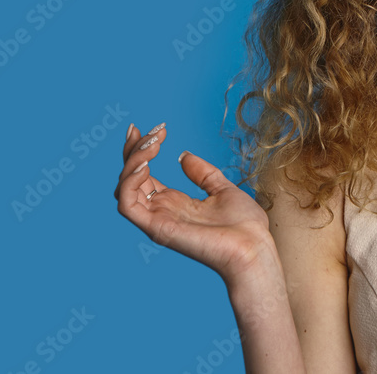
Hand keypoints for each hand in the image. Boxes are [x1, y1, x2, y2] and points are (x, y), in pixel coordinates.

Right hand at [114, 123, 277, 281]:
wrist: (253, 247)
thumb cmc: (244, 226)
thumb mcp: (223, 189)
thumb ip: (202, 174)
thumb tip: (184, 156)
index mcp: (174, 203)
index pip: (143, 175)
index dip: (142, 151)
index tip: (155, 128)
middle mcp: (161, 211)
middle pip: (130, 178)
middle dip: (135, 150)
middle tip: (155, 131)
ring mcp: (157, 220)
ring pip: (124, 188)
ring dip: (132, 161)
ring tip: (153, 144)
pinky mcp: (156, 228)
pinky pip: (127, 205)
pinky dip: (129, 182)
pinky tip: (145, 164)